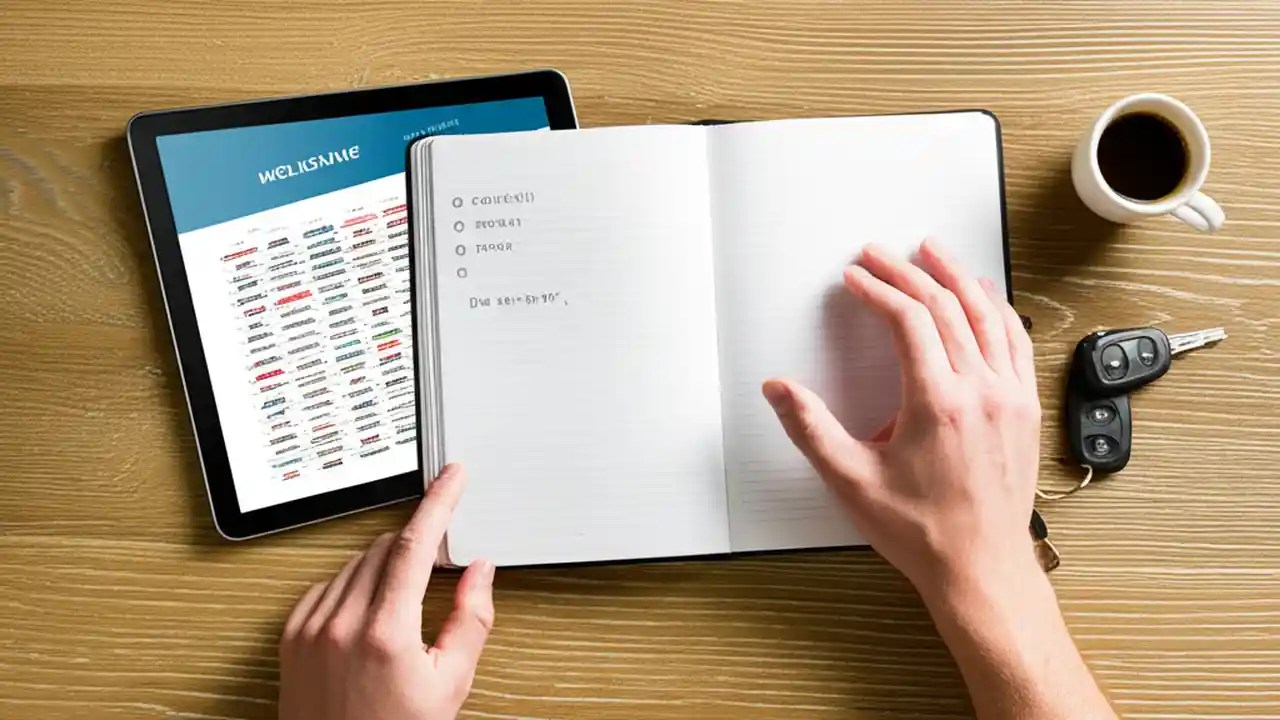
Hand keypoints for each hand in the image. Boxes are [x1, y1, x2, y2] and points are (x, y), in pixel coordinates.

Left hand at [279, 464, 494, 719]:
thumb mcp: (450, 684)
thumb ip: (470, 620)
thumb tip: (479, 573)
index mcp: (386, 634)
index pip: (415, 546)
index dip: (438, 502)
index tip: (450, 477)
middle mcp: (342, 625)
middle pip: (386, 548)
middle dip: (416, 544)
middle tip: (438, 563)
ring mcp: (310, 628)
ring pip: (356, 563)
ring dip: (385, 566)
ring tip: (402, 607)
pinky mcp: (291, 636)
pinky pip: (327, 585)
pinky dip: (353, 586)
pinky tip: (368, 614)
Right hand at [762, 239, 1040, 601]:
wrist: (980, 567)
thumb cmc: (922, 531)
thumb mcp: (851, 481)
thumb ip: (810, 429)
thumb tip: (779, 389)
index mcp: (939, 404)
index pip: (909, 320)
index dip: (877, 290)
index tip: (855, 278)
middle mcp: (981, 392)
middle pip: (946, 307)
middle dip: (909, 272)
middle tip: (880, 254)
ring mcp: (1010, 398)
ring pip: (988, 315)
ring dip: (957, 277)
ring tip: (934, 252)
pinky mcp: (1025, 408)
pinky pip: (1016, 341)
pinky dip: (997, 308)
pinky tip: (984, 296)